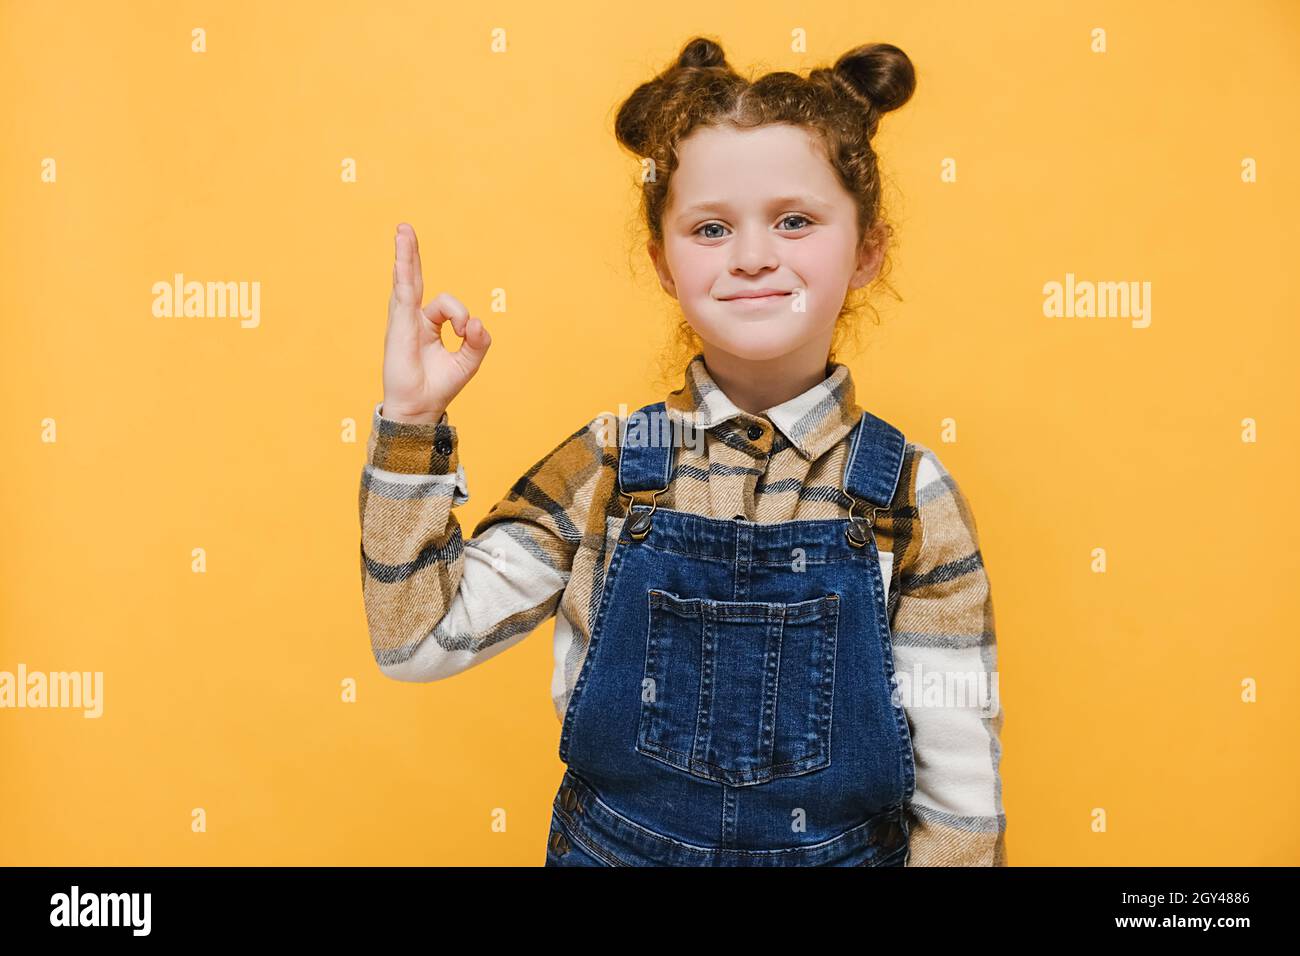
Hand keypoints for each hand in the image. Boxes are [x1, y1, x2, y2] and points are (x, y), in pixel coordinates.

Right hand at [381, 222, 491, 423]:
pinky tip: (401, 249)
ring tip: (403, 230)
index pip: (448, 306)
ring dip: (406, 253)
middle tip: (405, 229)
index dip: (462, 317)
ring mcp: (403, 319)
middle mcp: (413, 318)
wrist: (419, 407)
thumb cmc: (439, 386)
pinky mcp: (399, 323)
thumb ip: (479, 341)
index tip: (466, 334)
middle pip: (414, 278)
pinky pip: (403, 290)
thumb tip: (478, 321)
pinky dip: (403, 270)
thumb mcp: (468, 362)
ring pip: (407, 279)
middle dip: (411, 254)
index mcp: (429, 326)